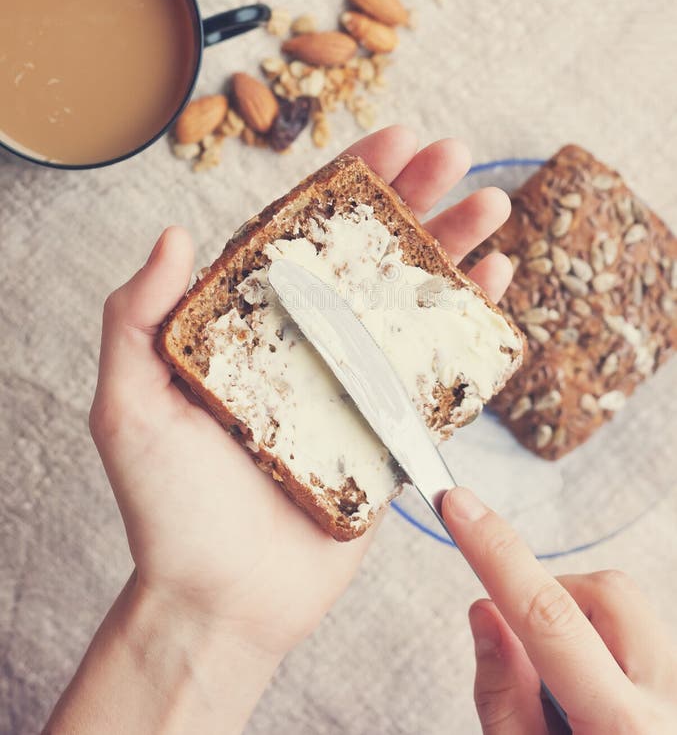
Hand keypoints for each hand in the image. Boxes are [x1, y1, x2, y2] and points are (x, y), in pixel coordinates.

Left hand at [89, 126, 513, 657]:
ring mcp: (351, 379)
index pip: (303, 232)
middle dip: (414, 197)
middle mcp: (304, 340)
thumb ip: (136, 317)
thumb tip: (174, 232)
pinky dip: (467, 320)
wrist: (223, 599)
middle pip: (367, 253)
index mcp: (250, 323)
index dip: (349, 181)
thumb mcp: (128, 406)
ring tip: (494, 205)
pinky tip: (495, 279)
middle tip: (457, 154)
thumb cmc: (169, 508)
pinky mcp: (388, 425)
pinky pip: (435, 363)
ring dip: (453, 247)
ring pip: (409, 298)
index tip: (393, 138)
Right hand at [443, 487, 676, 733]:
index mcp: (622, 731)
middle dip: (551, 601)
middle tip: (533, 663)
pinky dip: (611, 648)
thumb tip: (485, 608)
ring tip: (573, 695)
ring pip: (630, 608)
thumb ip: (501, 695)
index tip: (458, 503)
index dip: (496, 553)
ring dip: (583, 626)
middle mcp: (672, 702)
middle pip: (605, 594)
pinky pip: (648, 635)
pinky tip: (605, 704)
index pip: (548, 617)